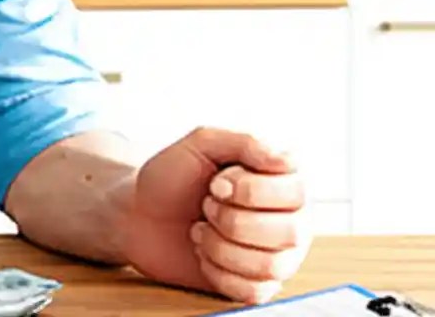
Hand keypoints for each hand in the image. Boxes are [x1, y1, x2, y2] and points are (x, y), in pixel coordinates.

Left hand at [119, 127, 310, 304]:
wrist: (139, 215)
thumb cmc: (172, 177)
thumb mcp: (201, 143)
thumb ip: (245, 142)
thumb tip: (285, 161)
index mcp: (284, 180)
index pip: (295, 189)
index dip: (248, 189)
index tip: (216, 184)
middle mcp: (291, 218)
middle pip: (288, 231)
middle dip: (230, 219)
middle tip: (206, 206)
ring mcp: (279, 255)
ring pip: (270, 264)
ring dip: (220, 246)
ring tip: (201, 229)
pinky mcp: (257, 286)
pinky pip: (253, 291)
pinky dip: (217, 271)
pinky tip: (204, 254)